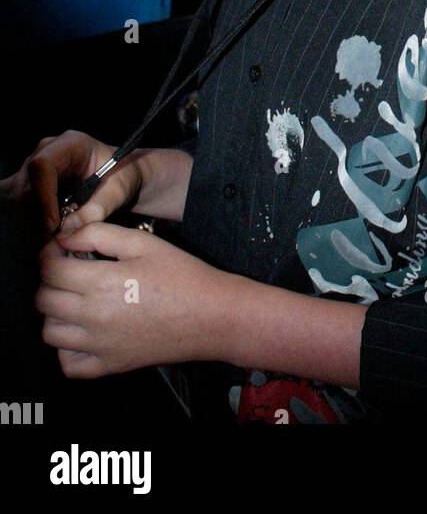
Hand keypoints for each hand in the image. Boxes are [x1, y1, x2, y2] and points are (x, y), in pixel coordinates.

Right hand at [0, 130, 140, 235]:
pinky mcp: (26, 186)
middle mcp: (45, 152)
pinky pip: (14, 207)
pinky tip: (46, 234)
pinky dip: (26, 225)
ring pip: (13, 200)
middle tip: (55, 240)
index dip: (43, 198)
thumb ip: (96, 210)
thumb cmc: (122, 177)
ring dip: (29, 224)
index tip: (53, 226)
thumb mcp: (118, 192)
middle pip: (22, 187)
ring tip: (54, 237)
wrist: (119, 176)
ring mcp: (32, 169)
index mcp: (70, 144)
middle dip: (35, 218)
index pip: (42, 166)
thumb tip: (68, 232)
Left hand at [37, 224, 229, 376]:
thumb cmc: (181, 275)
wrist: (210, 316)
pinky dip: (66, 349)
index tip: (59, 248)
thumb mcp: (143, 242)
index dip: (48, 254)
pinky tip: (82, 331)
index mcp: (101, 282)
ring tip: (75, 298)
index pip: (50, 269)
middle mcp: (93, 317)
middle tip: (68, 270)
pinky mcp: (108, 367)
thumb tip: (64, 238)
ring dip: (55, 313)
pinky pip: (67, 364)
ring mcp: (99, 346)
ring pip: (49, 332)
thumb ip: (99, 234)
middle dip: (49, 280)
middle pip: (43, 300)